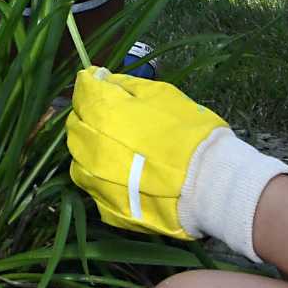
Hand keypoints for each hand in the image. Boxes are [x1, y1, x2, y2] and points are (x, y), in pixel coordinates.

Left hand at [65, 68, 287, 262]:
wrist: (212, 185)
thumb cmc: (190, 134)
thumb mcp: (162, 95)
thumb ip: (126, 85)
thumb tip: (102, 79)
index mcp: (103, 115)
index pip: (83, 92)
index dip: (93, 86)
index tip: (103, 85)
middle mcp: (91, 149)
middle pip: (75, 127)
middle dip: (88, 116)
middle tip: (111, 117)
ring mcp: (97, 183)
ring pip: (79, 160)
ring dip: (90, 150)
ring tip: (115, 149)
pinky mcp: (108, 209)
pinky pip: (95, 189)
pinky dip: (103, 179)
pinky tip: (124, 177)